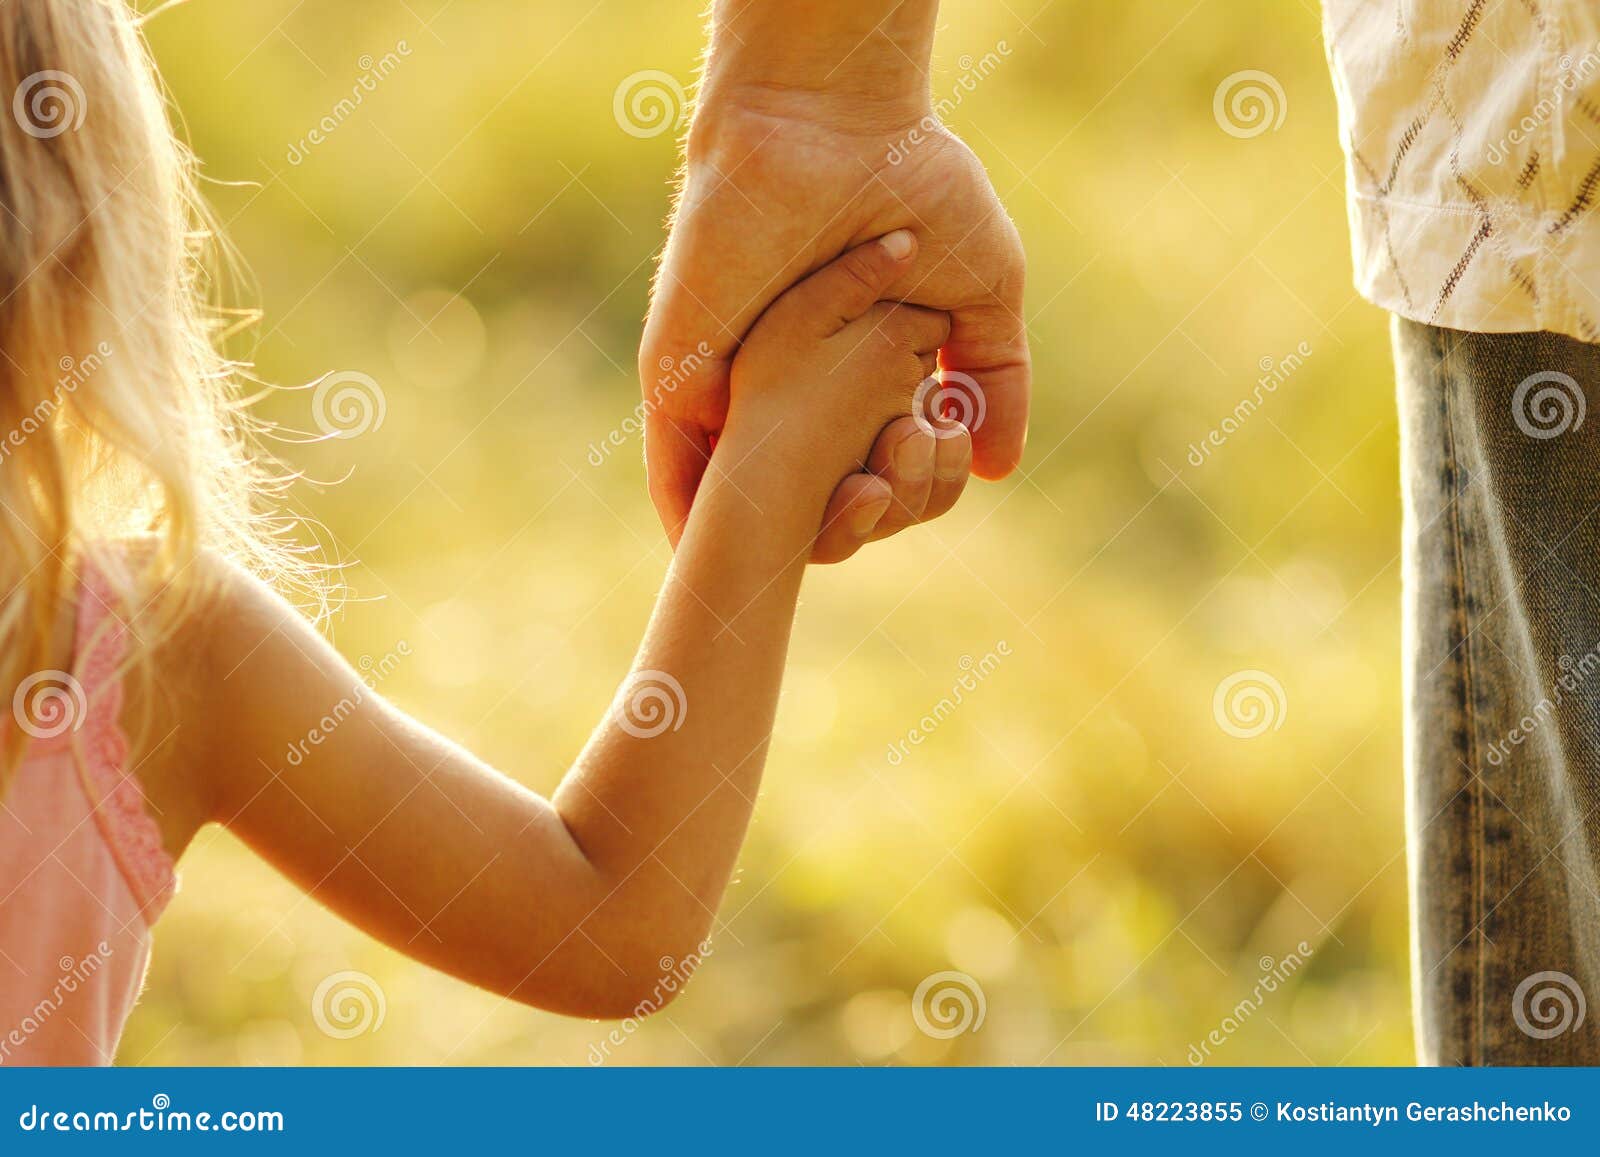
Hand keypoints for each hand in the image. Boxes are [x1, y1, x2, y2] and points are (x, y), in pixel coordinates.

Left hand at [641, 89, 1027, 560]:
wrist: (837, 126)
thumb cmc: (914, 190)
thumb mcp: (981, 296)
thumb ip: (994, 380)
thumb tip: (995, 469)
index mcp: (853, 385)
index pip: (878, 480)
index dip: (914, 491)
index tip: (942, 440)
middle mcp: (790, 400)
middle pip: (821, 511)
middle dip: (873, 514)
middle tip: (907, 449)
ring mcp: (732, 395)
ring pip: (754, 515)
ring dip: (812, 532)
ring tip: (859, 500)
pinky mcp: (681, 382)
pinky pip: (675, 482)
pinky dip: (698, 533)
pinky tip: (720, 564)